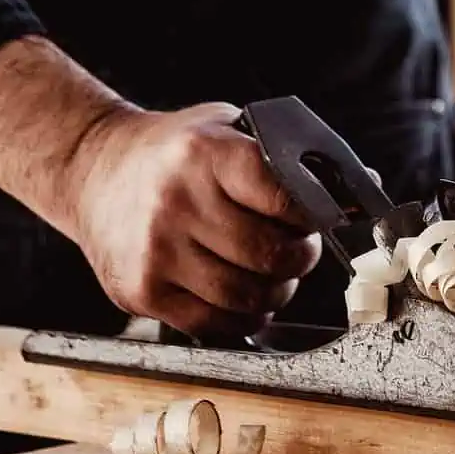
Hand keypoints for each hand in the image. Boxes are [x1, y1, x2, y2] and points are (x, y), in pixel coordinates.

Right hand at [69, 102, 321, 337]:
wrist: (92, 171)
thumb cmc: (175, 154)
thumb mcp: (226, 130)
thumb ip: (285, 157)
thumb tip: (362, 184)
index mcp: (204, 154)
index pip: (285, 198)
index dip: (314, 216)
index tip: (317, 219)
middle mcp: (176, 202)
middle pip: (271, 255)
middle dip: (300, 258)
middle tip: (297, 251)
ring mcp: (155, 251)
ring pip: (247, 296)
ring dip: (275, 292)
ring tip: (271, 274)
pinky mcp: (140, 291)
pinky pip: (214, 324)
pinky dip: (243, 317)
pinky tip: (243, 296)